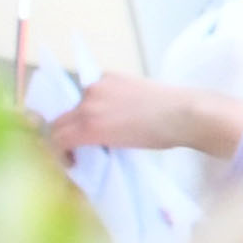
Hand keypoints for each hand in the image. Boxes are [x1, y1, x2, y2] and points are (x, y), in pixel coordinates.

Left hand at [42, 70, 242, 160]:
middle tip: (76, 151)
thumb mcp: (142, 98)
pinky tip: (72, 163)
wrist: (184, 114)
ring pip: (58, 127)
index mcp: (106, 79)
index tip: (84, 135)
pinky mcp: (88, 127)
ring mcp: (88, 107)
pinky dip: (62, 153)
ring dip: (63, 143)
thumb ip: (121, 105)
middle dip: (66, 133)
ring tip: (75, 159)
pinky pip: (61, 141)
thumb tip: (113, 126)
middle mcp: (92, 89)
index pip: (80, 99)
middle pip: (64, 113)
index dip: (78, 120)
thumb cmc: (176, 110)